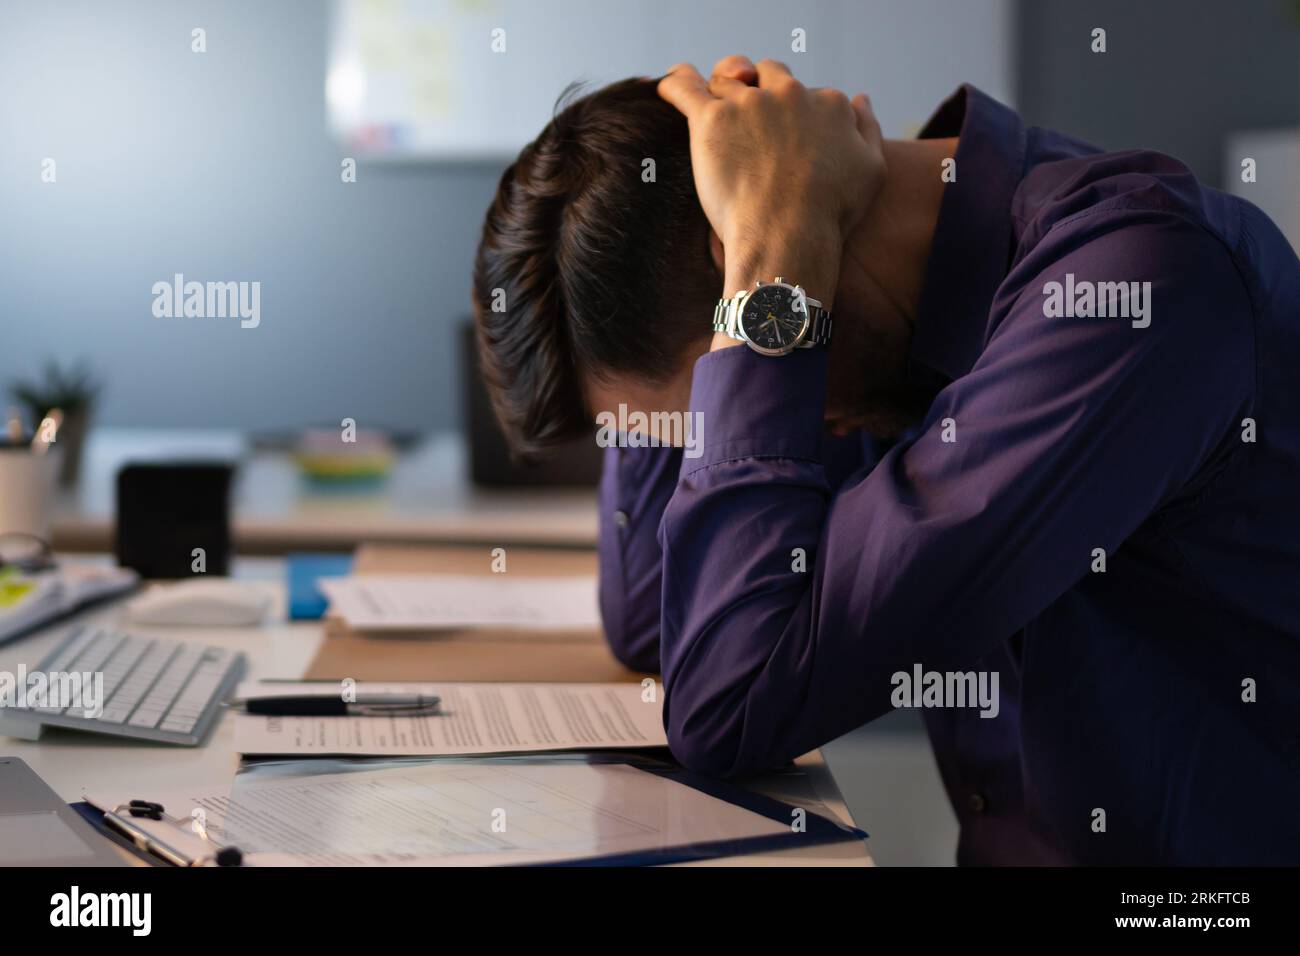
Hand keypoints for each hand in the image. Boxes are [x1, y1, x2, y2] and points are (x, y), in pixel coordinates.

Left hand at [659, 55, 885, 332]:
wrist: (790, 235)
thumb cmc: (832, 213)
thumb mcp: (872, 169)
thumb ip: (867, 128)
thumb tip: (859, 99)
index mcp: (828, 103)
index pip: (806, 92)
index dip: (794, 111)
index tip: (785, 134)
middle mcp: (789, 94)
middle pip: (767, 74)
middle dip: (757, 86)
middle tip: (746, 115)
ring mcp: (749, 104)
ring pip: (727, 80)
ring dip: (719, 89)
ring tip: (708, 103)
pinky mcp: (712, 120)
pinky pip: (686, 89)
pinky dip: (676, 85)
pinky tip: (669, 88)